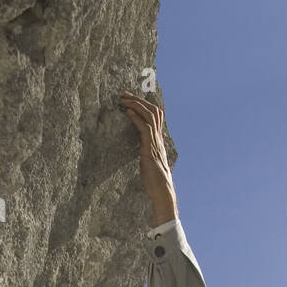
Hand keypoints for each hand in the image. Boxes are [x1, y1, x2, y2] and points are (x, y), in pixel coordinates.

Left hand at [120, 91, 176, 225]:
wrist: (162, 192)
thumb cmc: (154, 182)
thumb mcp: (148, 161)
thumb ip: (145, 151)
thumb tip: (139, 148)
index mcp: (159, 140)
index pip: (156, 116)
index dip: (144, 105)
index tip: (132, 99)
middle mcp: (159, 138)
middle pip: (153, 111)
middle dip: (139, 99)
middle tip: (124, 94)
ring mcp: (156, 142)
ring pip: (149, 115)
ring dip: (136, 104)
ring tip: (124, 99)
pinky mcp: (150, 148)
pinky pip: (144, 127)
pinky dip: (136, 117)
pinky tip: (128, 111)